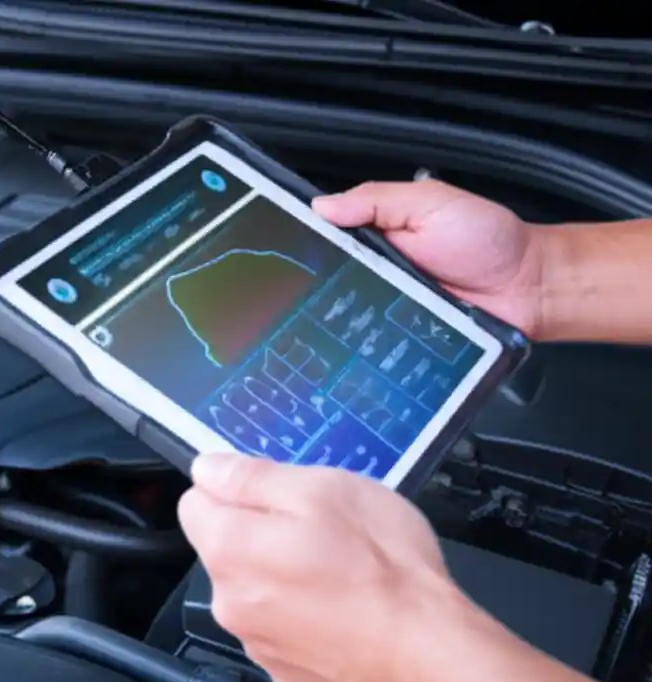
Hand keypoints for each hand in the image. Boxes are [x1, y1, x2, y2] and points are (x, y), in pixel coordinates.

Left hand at [178, 453, 479, 681]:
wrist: (431, 663)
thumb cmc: (385, 573)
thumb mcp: (323, 491)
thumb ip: (252, 477)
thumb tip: (207, 467)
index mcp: (229, 548)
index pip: (195, 501)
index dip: (233, 487)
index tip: (276, 491)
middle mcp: (230, 601)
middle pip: (227, 547)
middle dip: (265, 531)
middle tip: (324, 529)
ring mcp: (258, 642)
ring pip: (258, 589)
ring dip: (287, 575)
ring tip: (345, 572)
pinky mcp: (287, 672)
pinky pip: (285, 627)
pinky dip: (308, 615)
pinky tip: (349, 609)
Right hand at [313, 179, 544, 337]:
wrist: (529, 288)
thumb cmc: (489, 239)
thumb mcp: (431, 202)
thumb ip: (378, 199)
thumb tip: (320, 205)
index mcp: (376, 234)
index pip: (325, 237)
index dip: (306, 241)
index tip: (289, 245)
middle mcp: (374, 271)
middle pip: (326, 279)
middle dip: (314, 283)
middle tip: (307, 286)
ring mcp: (384, 306)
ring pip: (342, 314)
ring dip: (334, 316)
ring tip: (323, 316)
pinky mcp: (397, 338)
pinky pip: (369, 343)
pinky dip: (360, 343)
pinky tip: (349, 342)